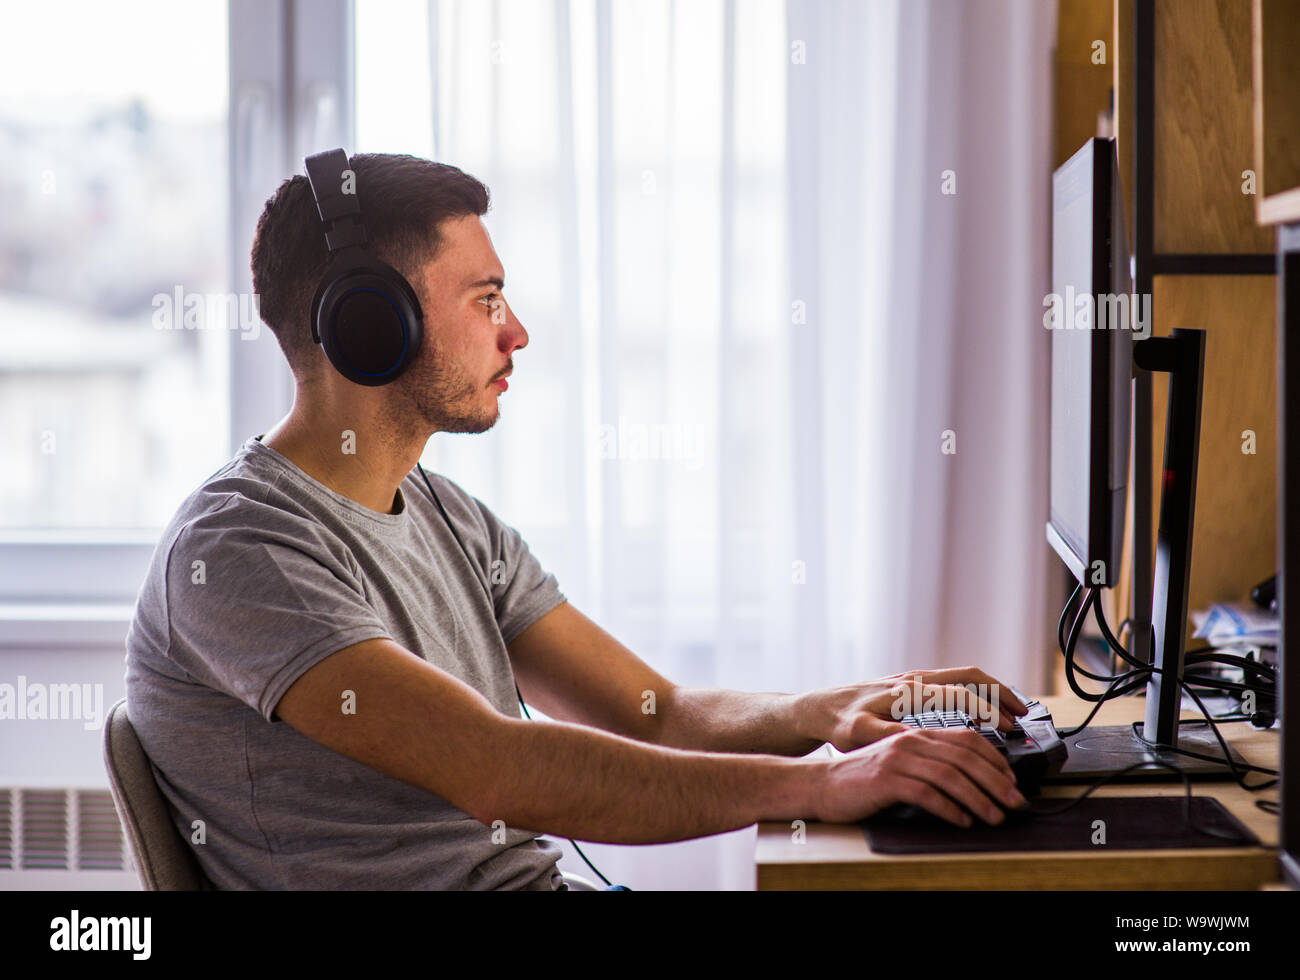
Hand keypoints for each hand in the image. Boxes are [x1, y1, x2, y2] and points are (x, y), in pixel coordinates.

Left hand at [798, 666, 1029, 752]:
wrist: (818, 708)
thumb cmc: (837, 722)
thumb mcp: (858, 734)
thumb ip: (886, 736)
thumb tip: (917, 739)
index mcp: (908, 692)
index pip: (960, 693)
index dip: (988, 710)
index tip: (1008, 727)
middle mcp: (915, 681)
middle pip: (970, 676)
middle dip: (1001, 692)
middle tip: (1024, 713)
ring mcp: (914, 681)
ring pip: (963, 677)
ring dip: (990, 691)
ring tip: (1012, 712)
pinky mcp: (911, 687)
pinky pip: (952, 684)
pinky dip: (974, 693)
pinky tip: (980, 713)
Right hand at [812, 726, 1027, 826]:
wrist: (821, 784)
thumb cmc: (863, 780)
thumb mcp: (901, 764)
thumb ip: (930, 764)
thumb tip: (973, 782)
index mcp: (917, 734)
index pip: (967, 739)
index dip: (995, 760)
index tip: (1012, 782)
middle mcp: (910, 741)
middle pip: (965, 757)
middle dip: (996, 781)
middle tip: (1015, 803)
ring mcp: (897, 759)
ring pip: (950, 776)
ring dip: (979, 799)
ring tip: (994, 817)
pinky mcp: (886, 780)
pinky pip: (926, 794)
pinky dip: (949, 809)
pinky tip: (962, 821)